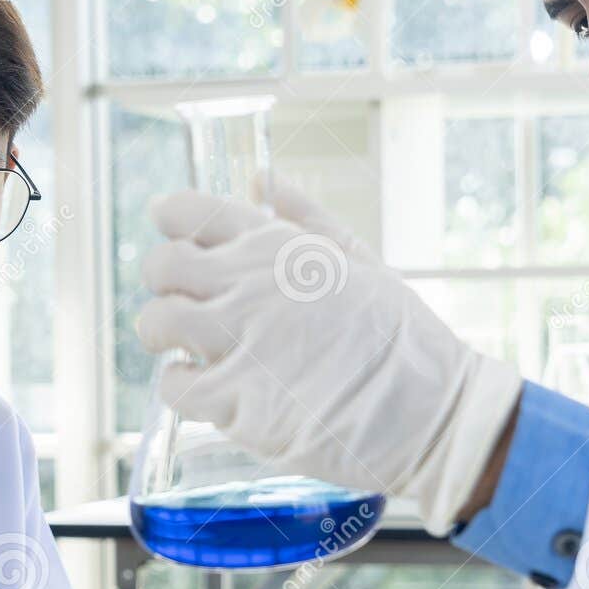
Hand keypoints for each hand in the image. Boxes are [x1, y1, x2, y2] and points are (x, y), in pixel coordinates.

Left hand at [136, 180, 522, 533]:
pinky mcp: (239, 399)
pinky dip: (181, 387)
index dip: (171, 222)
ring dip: (162, 337)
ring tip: (187, 351)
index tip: (173, 237)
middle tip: (182, 306)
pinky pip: (175, 385)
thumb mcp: (362, 260)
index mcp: (280, 246)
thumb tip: (262, 178)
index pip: (190, 212)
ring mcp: (242, 341)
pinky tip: (206, 389)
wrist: (430, 411)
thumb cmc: (402, 339)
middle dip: (162, 285)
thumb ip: (306, 217)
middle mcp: (253, 284)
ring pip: (157, 323)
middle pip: (161, 266)